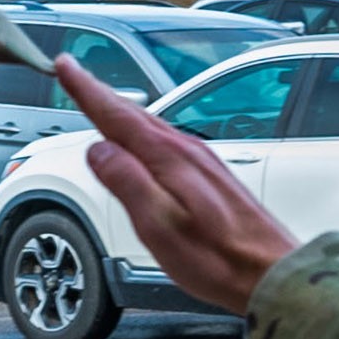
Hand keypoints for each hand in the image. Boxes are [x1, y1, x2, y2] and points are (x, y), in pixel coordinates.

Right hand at [62, 58, 299, 312]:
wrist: (274, 272)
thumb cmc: (219, 259)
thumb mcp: (160, 227)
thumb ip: (127, 183)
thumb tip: (97, 149)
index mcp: (169, 159)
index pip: (117, 116)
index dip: (87, 90)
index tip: (64, 66)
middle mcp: (188, 151)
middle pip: (134, 115)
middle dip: (100, 94)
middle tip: (74, 74)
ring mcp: (203, 161)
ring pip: (152, 127)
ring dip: (122, 112)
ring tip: (100, 102)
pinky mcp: (212, 176)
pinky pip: (168, 142)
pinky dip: (144, 133)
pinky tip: (143, 142)